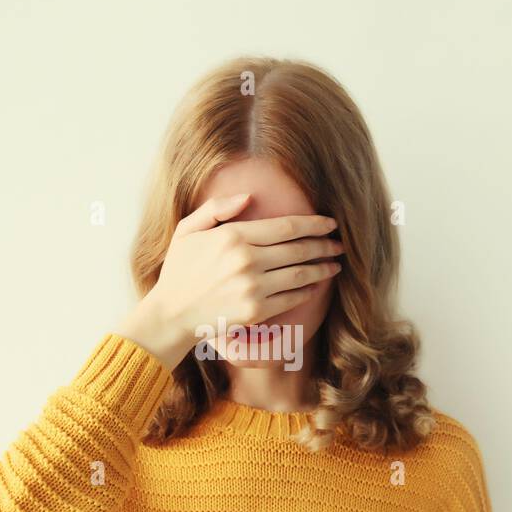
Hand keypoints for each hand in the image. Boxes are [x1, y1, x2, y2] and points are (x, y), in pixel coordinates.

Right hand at [115, 193, 342, 371]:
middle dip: (324, 245)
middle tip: (340, 243)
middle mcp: (247, 261)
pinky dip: (306, 291)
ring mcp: (253, 288)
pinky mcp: (255, 312)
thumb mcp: (189, 230)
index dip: (314, 224)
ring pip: (300, 275)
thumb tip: (249, 197)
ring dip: (322, 268)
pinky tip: (314, 285)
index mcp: (233, 237)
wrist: (171, 314)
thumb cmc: (180, 270)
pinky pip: (290, 299)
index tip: (330, 223)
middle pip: (299, 249)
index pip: (286, 227)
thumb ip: (217, 209)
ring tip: (334, 264)